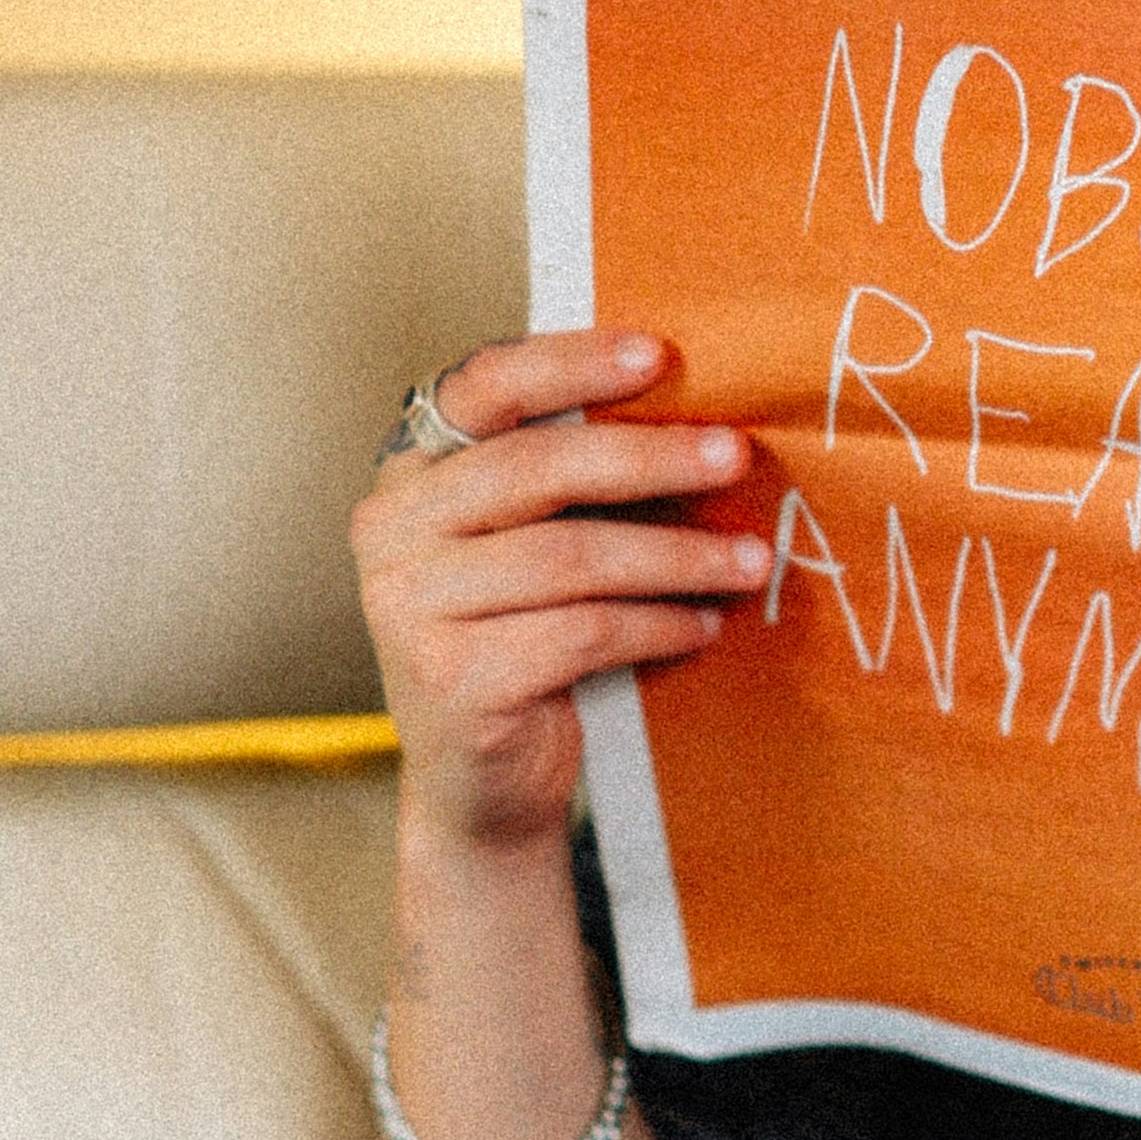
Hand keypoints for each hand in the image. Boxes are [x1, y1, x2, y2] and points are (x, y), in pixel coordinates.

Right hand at [351, 332, 765, 853]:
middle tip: (736, 457)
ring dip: (677, 555)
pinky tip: (702, 626)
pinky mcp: (450, 677)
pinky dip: (657, 624)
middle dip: (650, 458)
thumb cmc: (523, 640)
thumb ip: (574, 478)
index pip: (483, 388)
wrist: (481, 785)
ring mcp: (409, 606)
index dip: (570, 364)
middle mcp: (390, 527)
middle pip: (537, 468)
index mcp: (411, 471)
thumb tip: (702, 412)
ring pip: (570, 556)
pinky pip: (581, 632)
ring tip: (750, 561)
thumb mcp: (534, 545)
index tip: (658, 354)